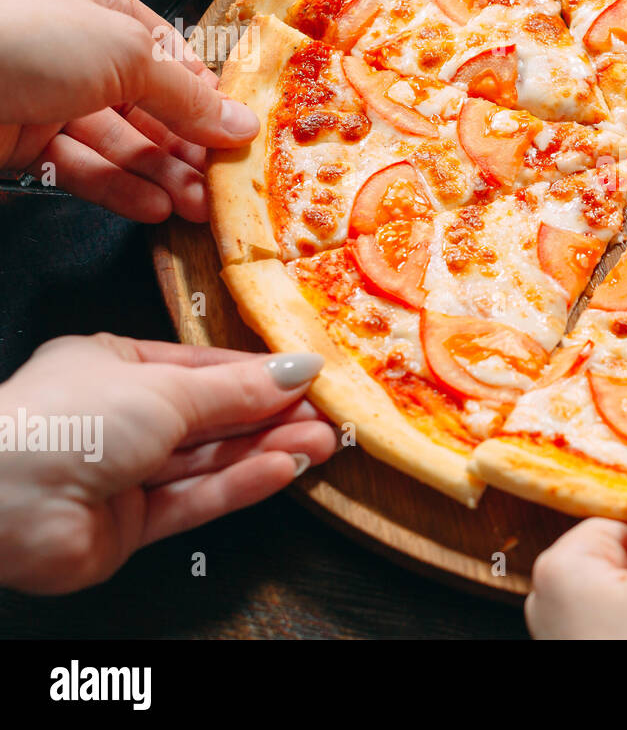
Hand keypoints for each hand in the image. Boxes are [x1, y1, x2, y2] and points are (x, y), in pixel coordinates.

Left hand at [0, 0, 260, 222]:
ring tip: (196, 206)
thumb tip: (241, 122)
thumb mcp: (127, 53)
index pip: (167, 53)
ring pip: (118, 141)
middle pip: (147, 103)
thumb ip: (187, 94)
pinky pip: (82, 167)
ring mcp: (43, 96)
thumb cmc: (24, 40)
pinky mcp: (19, 144)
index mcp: (94, 3)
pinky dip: (120, 189)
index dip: (205, 94)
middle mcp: (71, 47)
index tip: (239, 132)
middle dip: (187, 145)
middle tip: (222, 183)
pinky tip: (153, 207)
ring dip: (161, 174)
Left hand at [0, 334, 336, 593]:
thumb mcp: (167, 388)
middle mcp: (119, 417)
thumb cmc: (70, 419)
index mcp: (113, 366)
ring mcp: (123, 473)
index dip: (257, 374)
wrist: (0, 501)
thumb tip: (298, 370)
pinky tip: (281, 471)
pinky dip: (238, 485)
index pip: (203, 368)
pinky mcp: (128, 525)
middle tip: (328, 416)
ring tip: (321, 444)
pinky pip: (193, 500)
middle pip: (211, 417)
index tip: (309, 377)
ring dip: (265, 451)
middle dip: (270, 417)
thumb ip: (239, 388)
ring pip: (207, 460)